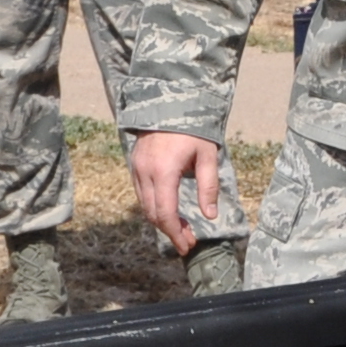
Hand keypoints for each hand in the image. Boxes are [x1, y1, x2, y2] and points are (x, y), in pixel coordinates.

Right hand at [129, 131, 223, 252]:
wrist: (170, 100)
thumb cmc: (193, 128)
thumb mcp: (207, 156)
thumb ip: (208, 186)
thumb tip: (210, 216)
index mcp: (164, 171)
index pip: (165, 213)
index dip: (176, 234)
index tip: (187, 246)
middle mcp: (145, 172)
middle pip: (152, 214)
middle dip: (170, 231)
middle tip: (188, 240)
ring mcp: (137, 167)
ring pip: (144, 205)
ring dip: (161, 219)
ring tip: (181, 226)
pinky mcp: (134, 163)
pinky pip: (140, 192)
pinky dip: (153, 205)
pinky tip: (168, 208)